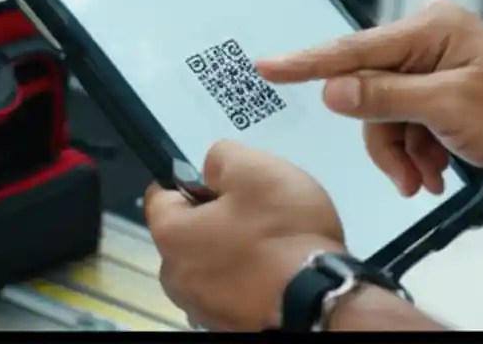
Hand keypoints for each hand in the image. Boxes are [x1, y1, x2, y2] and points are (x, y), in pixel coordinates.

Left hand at [144, 140, 344, 330]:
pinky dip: (245, 279)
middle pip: (186, 233)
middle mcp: (176, 277)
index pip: (161, 195)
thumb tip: (210, 169)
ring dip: (230, 251)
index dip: (191, 180)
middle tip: (255, 212)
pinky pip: (229, 290)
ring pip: (209, 263)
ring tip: (270, 244)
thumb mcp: (256, 170)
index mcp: (171, 235)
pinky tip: (274, 272)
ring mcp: (201, 307)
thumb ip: (222, 157)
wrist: (321, 300)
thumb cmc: (283, 233)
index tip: (223, 182)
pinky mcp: (227, 325)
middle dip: (214, 218)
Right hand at [256, 0, 482, 195]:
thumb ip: (385, 96)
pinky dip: (416, 148)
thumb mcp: (448, 108)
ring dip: (401, 150)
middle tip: (405, 175)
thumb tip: (333, 89)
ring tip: (426, 178)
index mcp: (426, 30)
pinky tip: (434, 169)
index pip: (352, 49)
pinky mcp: (438, 85)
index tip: (267, 66)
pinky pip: (406, 118)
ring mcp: (431, 62)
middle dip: (384, 138)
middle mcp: (424, 39)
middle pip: (368, 90)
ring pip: (385, 112)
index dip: (306, 62)